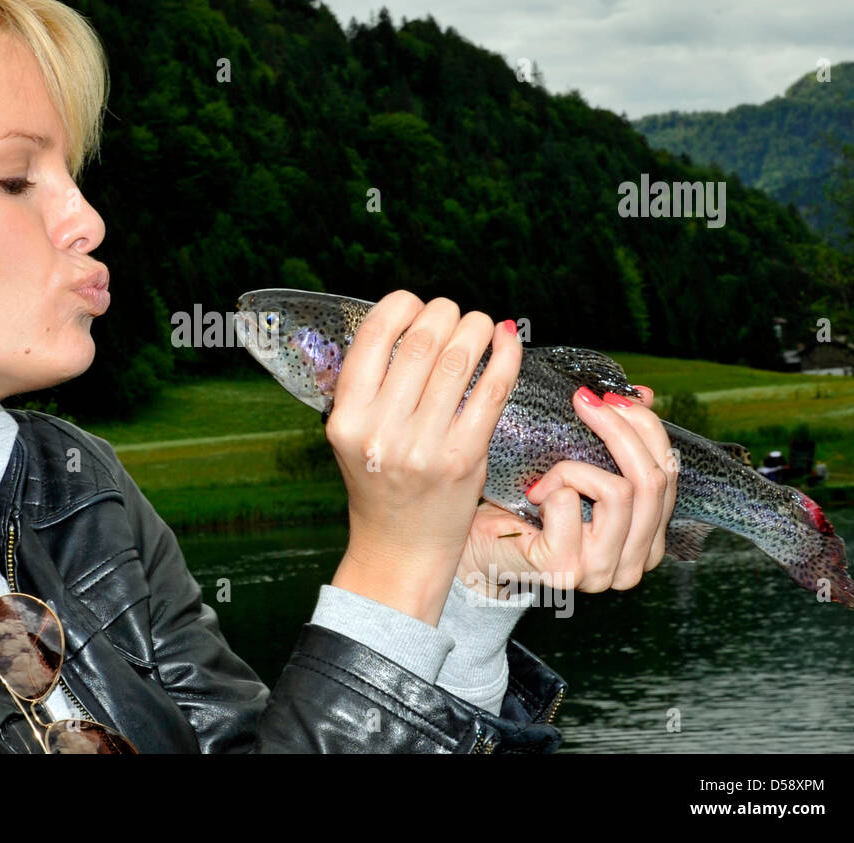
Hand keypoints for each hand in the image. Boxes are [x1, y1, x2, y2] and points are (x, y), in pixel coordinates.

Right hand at [325, 291, 523, 623]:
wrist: (399, 550)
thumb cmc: (379, 486)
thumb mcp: (353, 436)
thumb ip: (373, 387)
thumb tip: (413, 321)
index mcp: (346, 419)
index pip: (372, 337)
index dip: (400, 305)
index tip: (415, 303)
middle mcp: (380, 431)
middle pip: (421, 340)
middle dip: (445, 312)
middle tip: (454, 314)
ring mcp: (423, 447)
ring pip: (458, 359)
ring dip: (477, 328)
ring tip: (481, 325)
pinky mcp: (464, 459)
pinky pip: (491, 391)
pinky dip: (505, 357)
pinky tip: (507, 342)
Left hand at [456, 385, 676, 599]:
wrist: (476, 543)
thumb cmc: (526, 506)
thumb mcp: (580, 468)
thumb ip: (618, 441)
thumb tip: (646, 394)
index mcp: (648, 539)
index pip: (669, 474)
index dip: (646, 427)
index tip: (612, 396)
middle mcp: (635, 562)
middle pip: (652, 480)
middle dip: (617, 429)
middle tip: (583, 400)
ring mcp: (602, 570)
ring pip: (619, 491)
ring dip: (575, 466)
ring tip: (546, 473)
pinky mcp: (564, 568)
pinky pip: (570, 503)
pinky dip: (550, 486)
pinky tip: (533, 497)